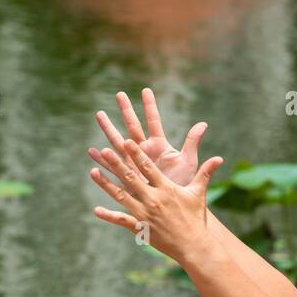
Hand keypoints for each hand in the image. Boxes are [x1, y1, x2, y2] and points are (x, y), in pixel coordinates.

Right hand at [89, 88, 208, 187]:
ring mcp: (135, 163)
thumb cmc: (184, 184)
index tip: (146, 90)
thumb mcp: (188, 162)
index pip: (154, 122)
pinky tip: (92, 152)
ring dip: (109, 129)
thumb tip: (203, 124)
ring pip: (119, 142)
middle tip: (120, 94)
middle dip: (126, 110)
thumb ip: (192, 143)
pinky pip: (113, 167)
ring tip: (99, 114)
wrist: (176, 206)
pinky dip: (102, 160)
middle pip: (133, 127)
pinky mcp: (128, 178)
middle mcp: (145, 152)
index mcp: (160, 146)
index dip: (150, 107)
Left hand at [90, 137, 223, 262]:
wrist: (194, 246)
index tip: (126, 142)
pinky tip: (96, 210)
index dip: (137, 154)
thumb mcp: (199, 194)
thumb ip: (205, 173)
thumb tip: (219, 158)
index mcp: (166, 189)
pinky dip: (109, 216)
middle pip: (131, 178)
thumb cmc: (197, 218)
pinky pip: (121, 220)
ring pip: (121, 196)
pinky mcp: (141, 228)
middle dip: (117, 163)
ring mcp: (145, 214)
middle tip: (104, 150)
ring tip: (93, 171)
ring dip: (106, 184)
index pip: (148, 167)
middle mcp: (153, 199)